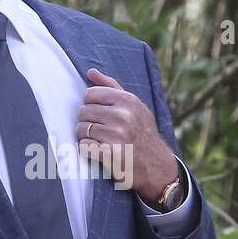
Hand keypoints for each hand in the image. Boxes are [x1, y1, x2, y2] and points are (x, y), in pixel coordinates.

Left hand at [77, 67, 177, 201]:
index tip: (99, 113)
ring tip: (100, 140)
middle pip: (83, 111)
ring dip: (86, 136)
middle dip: (87, 121)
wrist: (156, 166)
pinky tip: (99, 151)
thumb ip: (111, 87)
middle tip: (100, 129)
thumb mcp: (134, 106)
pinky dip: (87, 150)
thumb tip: (90, 72)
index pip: (90, 94)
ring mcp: (116, 135)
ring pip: (81, 129)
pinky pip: (84, 146)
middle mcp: (123, 116)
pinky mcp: (109, 154)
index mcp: (128, 100)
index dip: (90, 104)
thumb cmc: (142, 133)